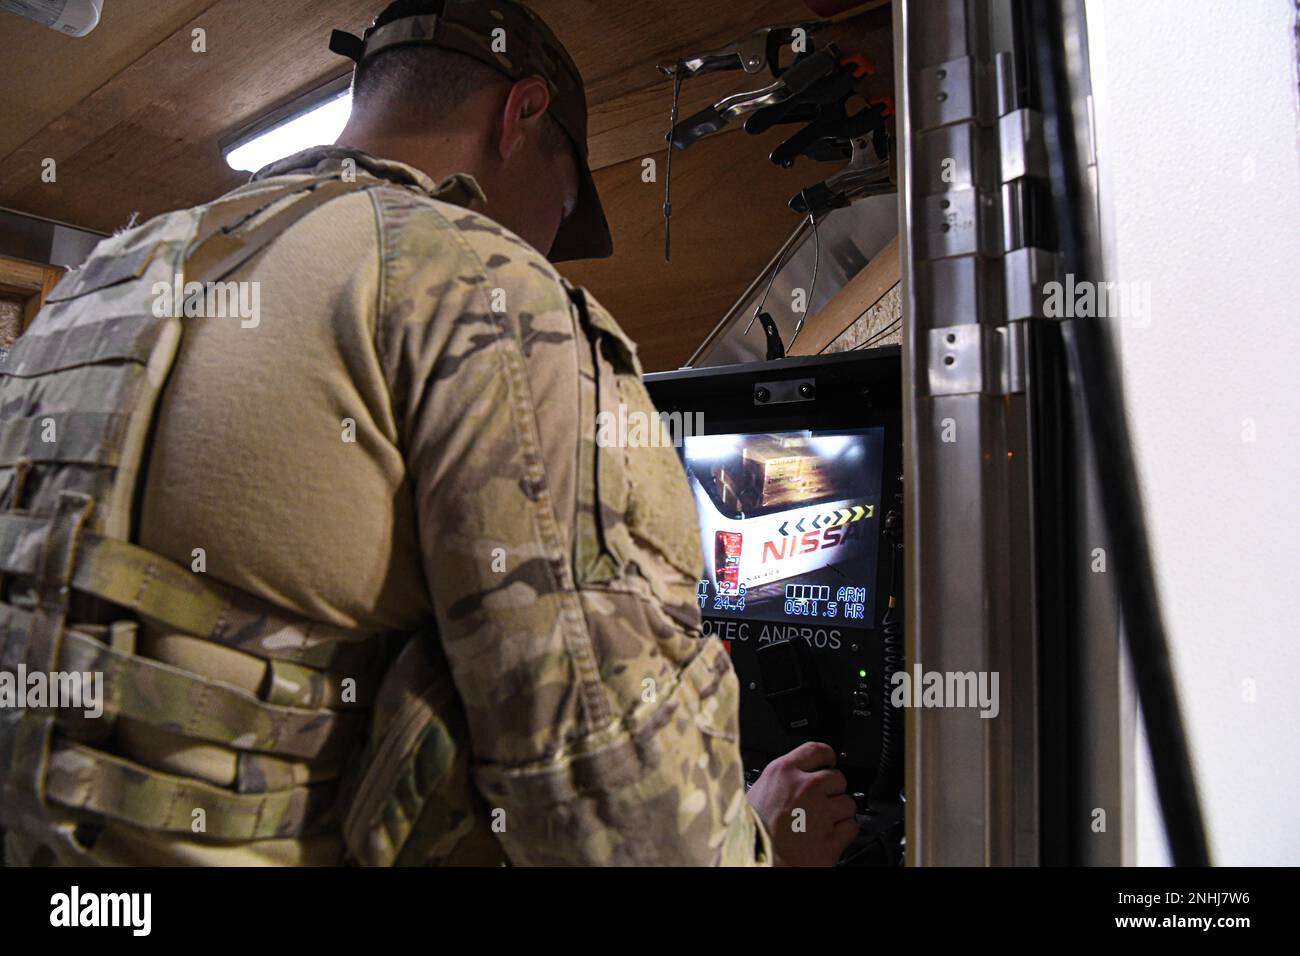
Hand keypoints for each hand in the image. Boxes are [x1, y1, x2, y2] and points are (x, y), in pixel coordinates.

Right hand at [745, 741, 858, 866]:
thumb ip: (781, 779)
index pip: (818, 750)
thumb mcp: (757, 792)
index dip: (826, 757)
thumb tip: (795, 775)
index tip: (828, 763)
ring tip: (820, 823)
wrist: (756, 861)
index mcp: (784, 772)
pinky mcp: (832, 838)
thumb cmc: (751, 832)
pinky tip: (826, 836)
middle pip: (838, 777)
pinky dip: (843, 832)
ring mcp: (822, 813)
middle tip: (819, 803)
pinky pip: (851, 827)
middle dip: (832, 790)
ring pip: (848, 803)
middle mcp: (807, 788)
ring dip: (839, 812)